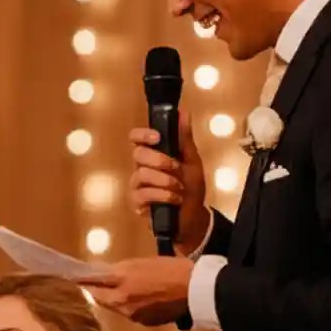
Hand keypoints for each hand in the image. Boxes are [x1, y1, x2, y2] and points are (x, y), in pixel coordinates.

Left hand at [77, 257, 193, 326]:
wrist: (197, 289)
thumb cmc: (171, 269)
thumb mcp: (141, 263)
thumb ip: (118, 270)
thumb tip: (101, 274)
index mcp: (120, 285)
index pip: (91, 284)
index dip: (83, 280)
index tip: (74, 277)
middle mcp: (122, 304)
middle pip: (101, 298)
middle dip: (98, 290)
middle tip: (96, 282)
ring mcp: (134, 316)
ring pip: (116, 307)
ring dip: (114, 298)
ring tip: (122, 287)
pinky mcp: (146, 323)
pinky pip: (130, 313)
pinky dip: (130, 305)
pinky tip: (140, 297)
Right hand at [128, 110, 208, 252]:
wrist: (194, 218)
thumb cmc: (191, 187)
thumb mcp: (192, 161)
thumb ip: (185, 139)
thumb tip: (183, 112)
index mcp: (152, 154)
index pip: (136, 138)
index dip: (142, 134)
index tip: (156, 137)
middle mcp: (141, 168)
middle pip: (138, 154)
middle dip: (159, 160)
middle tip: (176, 167)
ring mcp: (137, 186)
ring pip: (141, 174)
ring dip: (164, 180)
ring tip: (179, 187)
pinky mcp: (138, 203)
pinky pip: (142, 194)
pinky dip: (162, 195)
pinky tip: (174, 199)